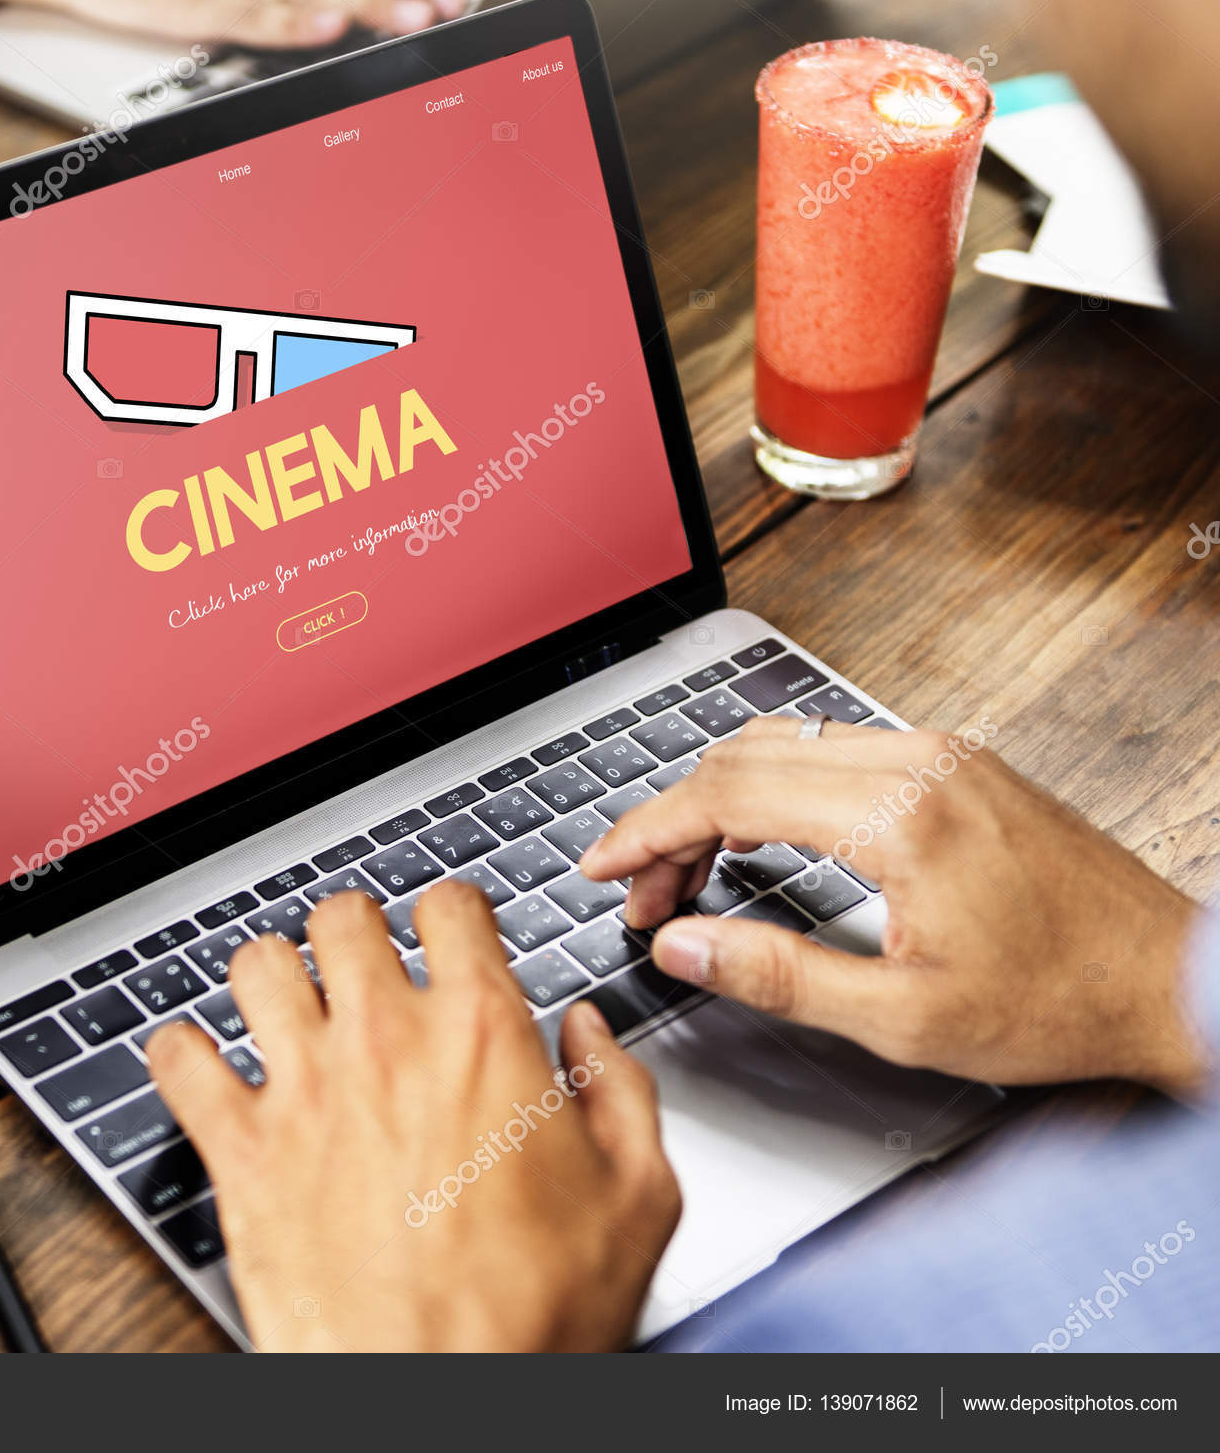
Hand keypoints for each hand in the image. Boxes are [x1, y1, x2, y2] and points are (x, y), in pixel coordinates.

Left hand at [145, 880, 680, 1350]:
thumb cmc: (537, 1317)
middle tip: (364, 962)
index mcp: (481, 1035)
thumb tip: (587, 1037)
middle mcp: (385, 1041)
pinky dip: (181, 1051)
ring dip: (272, 975)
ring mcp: (303, 1090)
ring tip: (287, 1001)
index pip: (449, 906)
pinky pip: (178, 1060)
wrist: (446, 1401)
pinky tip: (203, 1063)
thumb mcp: (639, 1196)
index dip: (451, 911)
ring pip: (258, 965)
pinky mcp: (240, 1152)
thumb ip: (619, 1090)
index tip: (448, 930)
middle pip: (343, 916)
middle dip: (356, 929)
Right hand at [581, 718, 1209, 1096]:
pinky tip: (757, 834)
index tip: (602, 865)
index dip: (646, 831)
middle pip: (745, 758)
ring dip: (719, 801)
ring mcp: (938, 752)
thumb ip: (778, 976)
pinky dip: (773, 787)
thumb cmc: (1060, 1001)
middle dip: (671, 823)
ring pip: (783, 746)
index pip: (729, 793)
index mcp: (900, 816)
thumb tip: (684, 944)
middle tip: (639, 892)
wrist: (1169, 978)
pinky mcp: (953, 761)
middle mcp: (916, 761)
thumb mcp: (904, 1018)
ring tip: (686, 873)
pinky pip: (832, 750)